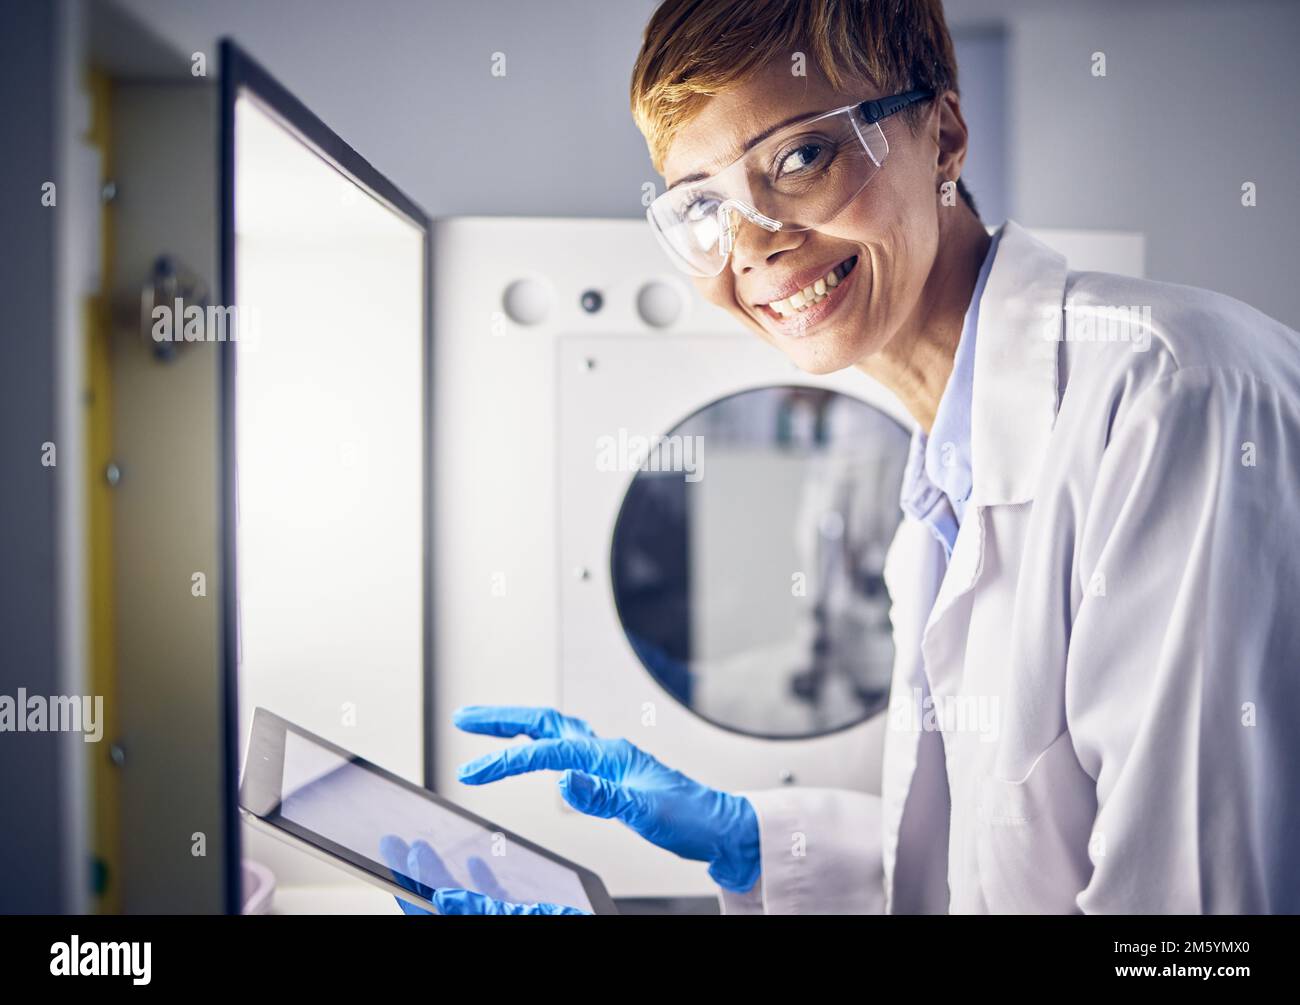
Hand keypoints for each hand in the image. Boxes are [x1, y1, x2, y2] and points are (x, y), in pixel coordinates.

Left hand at [378, 834, 586, 914]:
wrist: (601, 936)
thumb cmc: (565, 928)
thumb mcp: (522, 919)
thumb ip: (480, 910)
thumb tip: (443, 898)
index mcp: (475, 928)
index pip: (428, 910)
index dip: (409, 881)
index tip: (396, 851)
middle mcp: (479, 925)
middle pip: (437, 900)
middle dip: (415, 870)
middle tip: (394, 842)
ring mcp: (496, 922)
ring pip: (460, 897)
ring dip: (443, 871)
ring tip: (425, 847)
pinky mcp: (517, 918)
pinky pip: (490, 901)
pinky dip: (482, 880)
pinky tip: (476, 861)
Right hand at [454, 706, 759, 891]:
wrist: (721, 826)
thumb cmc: (691, 818)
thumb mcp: (645, 811)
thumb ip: (601, 795)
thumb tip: (562, 779)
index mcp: (609, 755)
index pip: (546, 753)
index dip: (506, 761)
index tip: (473, 772)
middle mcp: (606, 750)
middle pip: (543, 723)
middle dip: (500, 720)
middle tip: (463, 719)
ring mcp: (608, 759)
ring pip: (553, 731)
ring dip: (517, 726)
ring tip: (484, 726)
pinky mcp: (612, 773)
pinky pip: (565, 748)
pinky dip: (540, 743)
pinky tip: (533, 753)